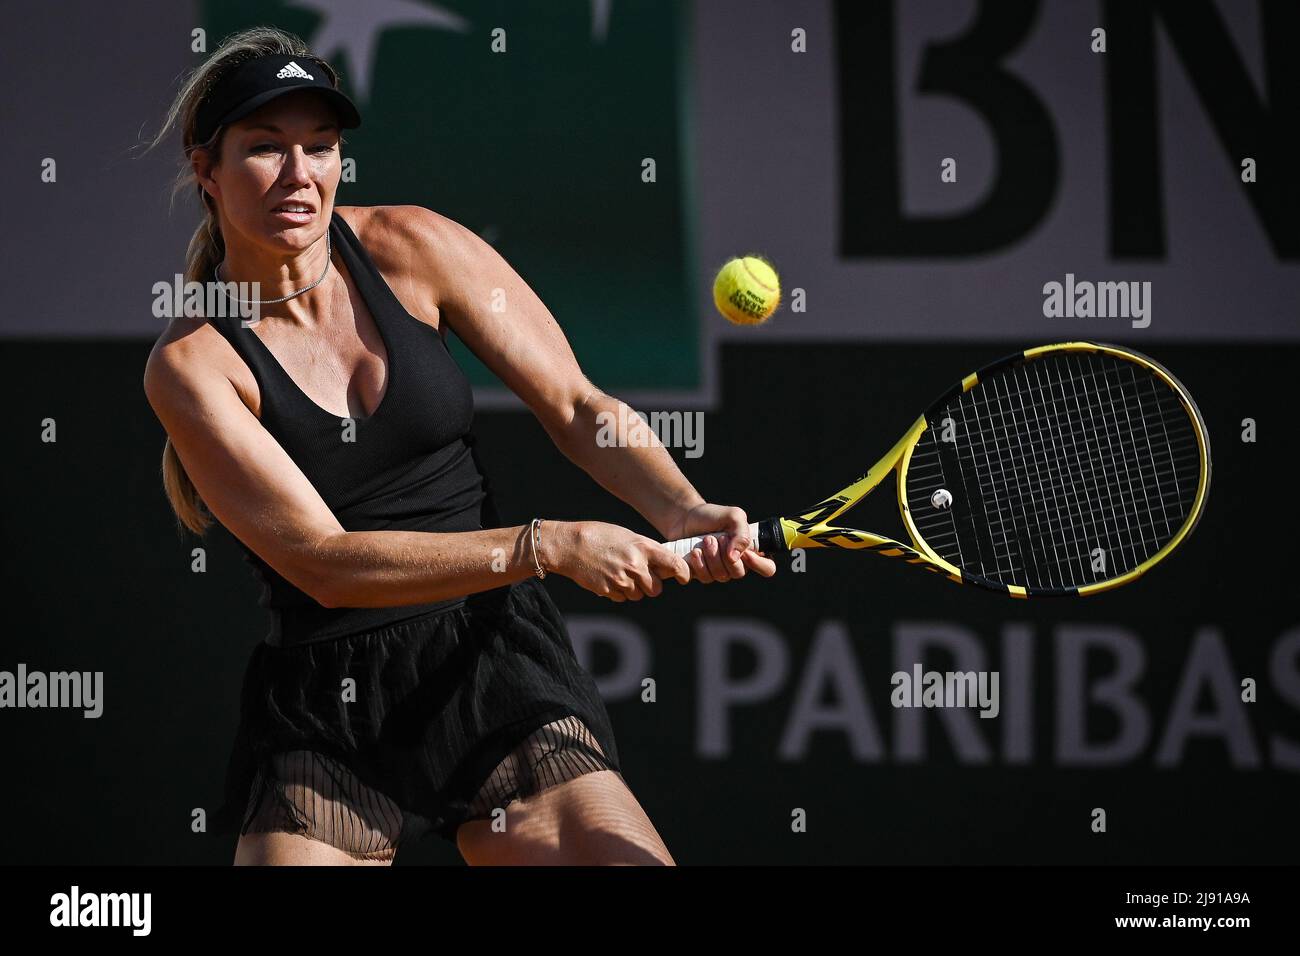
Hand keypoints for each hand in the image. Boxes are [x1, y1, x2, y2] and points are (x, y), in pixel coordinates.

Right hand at [546, 520, 691, 602]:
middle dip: (651, 585)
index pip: (673, 565)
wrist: (569, 545)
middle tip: (640, 574)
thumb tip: (663, 565)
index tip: (684, 577)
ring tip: (619, 572)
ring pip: (639, 595)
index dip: (682, 573)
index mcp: (642, 547)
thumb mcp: (627, 536)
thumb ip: (645, 550)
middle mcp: (635, 565)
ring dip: (634, 588)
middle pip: (656, 589)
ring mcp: (622, 580)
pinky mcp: (609, 590)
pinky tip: (609, 576)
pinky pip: (622, 598)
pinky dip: (619, 591)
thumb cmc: (599, 536)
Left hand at [672, 502, 777, 582]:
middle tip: (718, 538)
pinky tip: (695, 551)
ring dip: (712, 557)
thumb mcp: (733, 516)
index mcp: (750, 550)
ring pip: (721, 576)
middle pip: (739, 573)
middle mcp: (737, 563)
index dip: (760, 565)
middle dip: (726, 555)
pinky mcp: (701, 573)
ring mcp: (719, 570)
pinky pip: (705, 578)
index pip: (767, 568)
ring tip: (705, 540)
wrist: (685, 517)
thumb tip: (735, 557)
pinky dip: (699, 564)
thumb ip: (742, 533)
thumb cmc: (712, 516)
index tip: (746, 554)